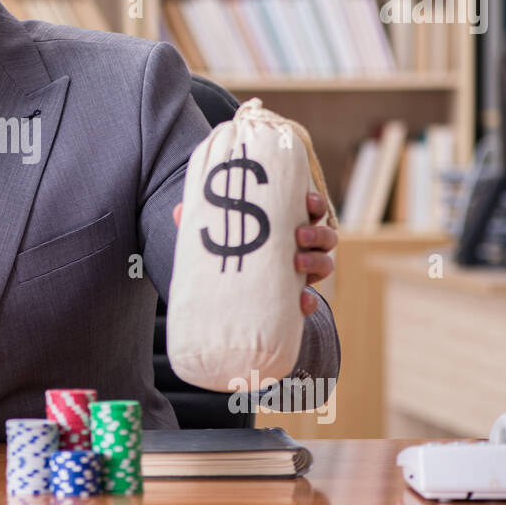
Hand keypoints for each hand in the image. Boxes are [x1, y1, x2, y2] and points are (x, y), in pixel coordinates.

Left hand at [172, 190, 335, 317]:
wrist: (228, 303)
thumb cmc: (227, 256)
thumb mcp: (216, 238)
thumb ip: (201, 225)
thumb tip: (180, 210)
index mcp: (286, 227)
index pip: (310, 211)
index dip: (315, 205)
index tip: (307, 201)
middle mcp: (300, 249)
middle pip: (325, 237)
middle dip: (317, 233)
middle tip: (299, 233)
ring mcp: (301, 276)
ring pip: (325, 264)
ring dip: (317, 262)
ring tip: (297, 262)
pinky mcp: (295, 302)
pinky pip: (311, 303)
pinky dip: (309, 302)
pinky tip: (301, 303)